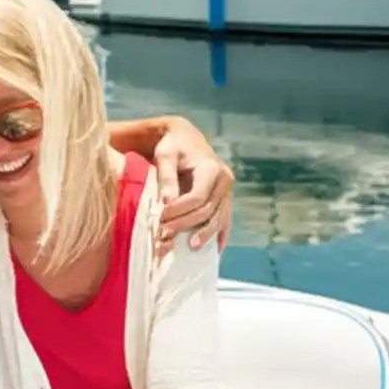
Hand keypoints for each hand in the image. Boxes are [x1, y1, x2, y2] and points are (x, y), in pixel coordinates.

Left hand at [152, 117, 234, 255]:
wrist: (186, 138)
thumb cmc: (172, 146)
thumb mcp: (165, 156)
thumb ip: (166, 178)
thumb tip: (167, 202)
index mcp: (211, 168)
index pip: (197, 197)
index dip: (179, 212)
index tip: (160, 219)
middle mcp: (224, 180)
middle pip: (207, 210)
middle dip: (186, 225)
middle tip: (165, 236)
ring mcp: (227, 190)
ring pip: (219, 218)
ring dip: (204, 234)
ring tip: (190, 247)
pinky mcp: (226, 198)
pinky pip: (225, 219)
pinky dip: (219, 234)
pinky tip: (215, 250)